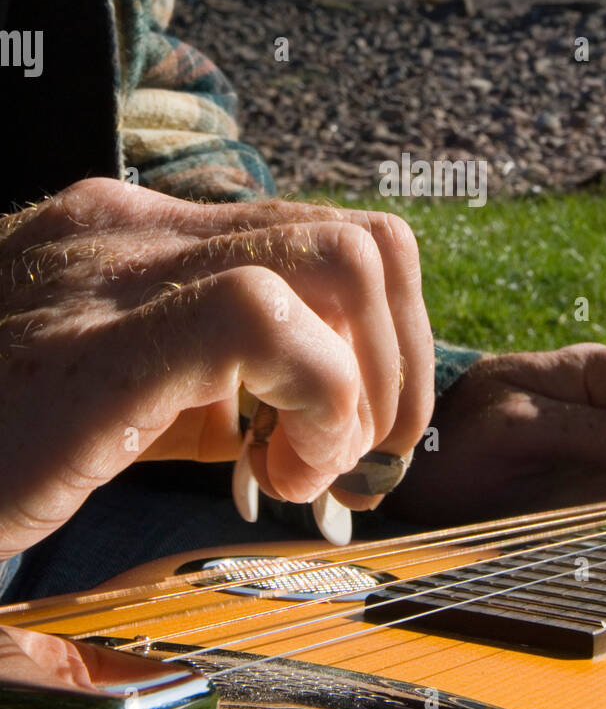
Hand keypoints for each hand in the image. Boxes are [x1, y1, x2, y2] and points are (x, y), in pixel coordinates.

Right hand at [0, 179, 433, 557]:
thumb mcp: (107, 412)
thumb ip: (205, 403)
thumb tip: (304, 443)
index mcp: (141, 245)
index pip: (324, 240)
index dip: (378, 341)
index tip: (352, 438)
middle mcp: (136, 233)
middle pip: (359, 239)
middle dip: (401, 361)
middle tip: (354, 458)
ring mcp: (118, 271)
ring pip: (342, 255)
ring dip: (371, 381)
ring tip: (308, 467)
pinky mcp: (101, 340)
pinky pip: (271, 320)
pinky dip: (323, 400)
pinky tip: (278, 475)